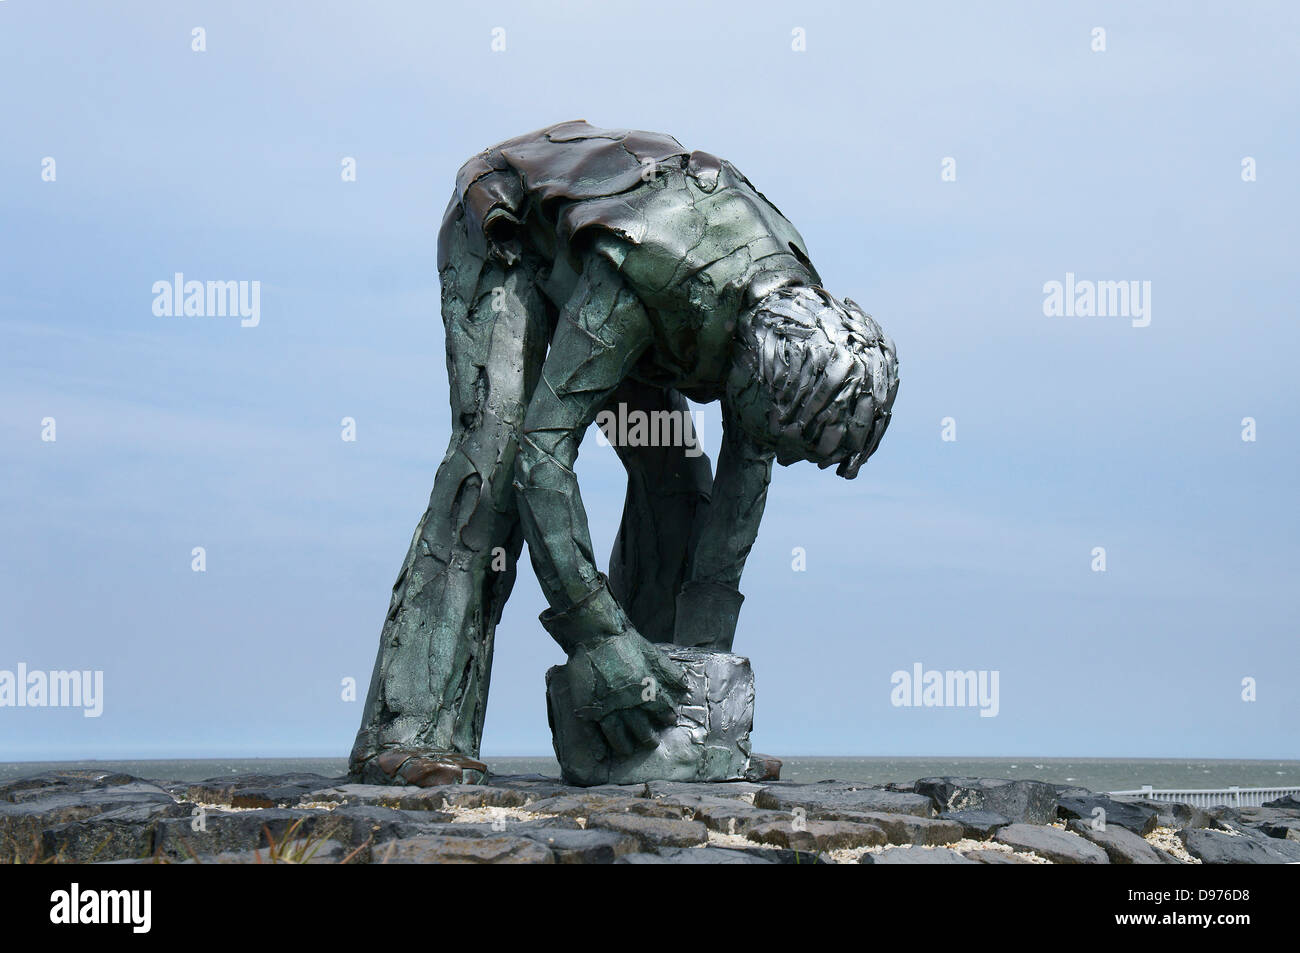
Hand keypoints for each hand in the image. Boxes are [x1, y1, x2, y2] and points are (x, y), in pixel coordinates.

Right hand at [567, 632, 686, 755]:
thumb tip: (686, 689)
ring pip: (617, 735)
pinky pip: (591, 732)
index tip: (669, 722)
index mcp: (645, 691)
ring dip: (625, 746)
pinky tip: (601, 754)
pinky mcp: (586, 708)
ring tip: (628, 750)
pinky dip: (596, 744)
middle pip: (641, 728)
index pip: (661, 710)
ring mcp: (605, 707)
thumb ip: (670, 673)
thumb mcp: (653, 654)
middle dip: (648, 738)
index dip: (666, 717)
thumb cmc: (625, 643)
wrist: (595, 635)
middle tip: (651, 742)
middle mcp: (627, 703)